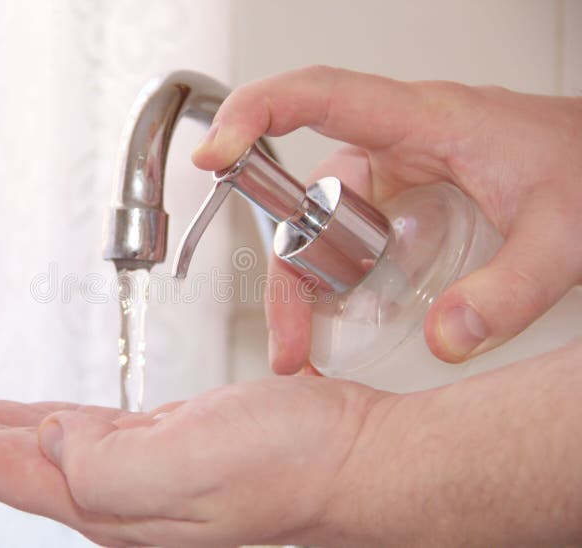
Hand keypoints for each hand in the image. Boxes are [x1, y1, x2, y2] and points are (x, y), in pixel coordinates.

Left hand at [0, 377, 383, 546]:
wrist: (359, 463)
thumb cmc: (295, 468)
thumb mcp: (190, 467)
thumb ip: (103, 462)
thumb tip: (45, 439)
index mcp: (111, 499)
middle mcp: (119, 492)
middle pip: (8, 458)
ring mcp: (145, 470)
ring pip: (43, 442)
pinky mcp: (172, 443)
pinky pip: (87, 428)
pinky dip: (48, 417)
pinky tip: (39, 415)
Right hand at [192, 66, 581, 368]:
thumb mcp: (560, 234)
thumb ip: (508, 291)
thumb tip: (446, 339)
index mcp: (423, 123)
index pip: (318, 96)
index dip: (254, 113)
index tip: (214, 152)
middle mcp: (397, 145)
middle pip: (306, 193)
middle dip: (288, 267)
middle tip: (293, 334)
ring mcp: (395, 174)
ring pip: (317, 222)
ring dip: (304, 283)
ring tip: (305, 342)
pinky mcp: (399, 201)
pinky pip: (342, 234)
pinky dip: (329, 279)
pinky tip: (334, 320)